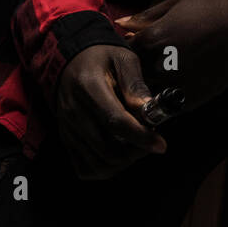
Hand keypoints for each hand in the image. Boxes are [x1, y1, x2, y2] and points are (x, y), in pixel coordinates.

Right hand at [54, 44, 166, 181]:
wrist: (71, 59)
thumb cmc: (102, 58)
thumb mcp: (123, 58)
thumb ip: (136, 84)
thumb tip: (148, 110)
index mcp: (89, 87)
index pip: (116, 121)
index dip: (141, 136)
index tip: (161, 144)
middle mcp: (74, 112)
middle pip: (108, 148)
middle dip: (136, 151)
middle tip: (150, 140)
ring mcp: (68, 128)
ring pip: (99, 164)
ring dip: (123, 162)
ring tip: (136, 145)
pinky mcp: (66, 139)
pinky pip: (85, 168)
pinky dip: (105, 168)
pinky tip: (118, 152)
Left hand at [116, 0, 227, 111]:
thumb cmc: (212, 8)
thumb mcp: (177, 1)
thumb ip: (147, 15)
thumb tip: (122, 23)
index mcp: (153, 37)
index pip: (125, 52)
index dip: (127, 51)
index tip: (135, 50)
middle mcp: (160, 64)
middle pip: (134, 75)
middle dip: (136, 71)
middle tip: (145, 66)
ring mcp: (175, 84)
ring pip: (148, 93)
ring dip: (149, 88)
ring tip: (162, 77)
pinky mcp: (191, 99)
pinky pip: (168, 106)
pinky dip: (167, 99)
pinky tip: (177, 86)